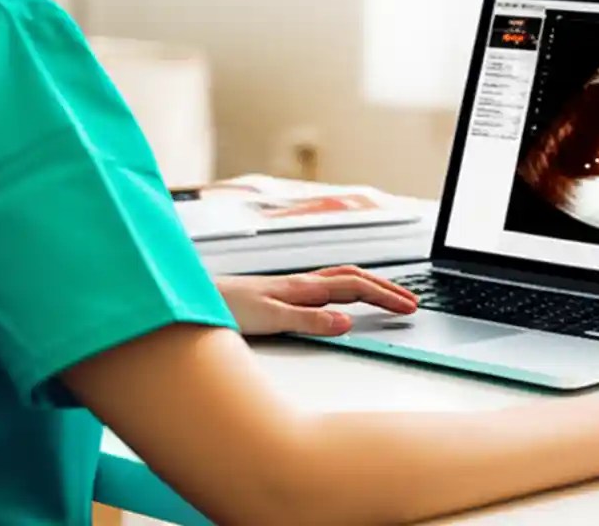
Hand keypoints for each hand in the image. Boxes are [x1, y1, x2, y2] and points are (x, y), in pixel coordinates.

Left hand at [216, 266, 418, 336]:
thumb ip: (308, 320)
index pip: (355, 287)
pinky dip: (347, 289)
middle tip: (411, 302)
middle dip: (386, 289)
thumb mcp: (268, 318)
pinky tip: (345, 299)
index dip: (385, 297)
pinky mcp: (280, 295)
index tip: (409, 308)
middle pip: (354, 279)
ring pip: (341, 280)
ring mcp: (291, 288)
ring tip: (389, 296)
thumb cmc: (220, 306)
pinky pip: (326, 287)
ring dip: (370, 286)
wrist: (187, 300)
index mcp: (302, 287)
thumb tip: (346, 321)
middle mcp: (300, 284)